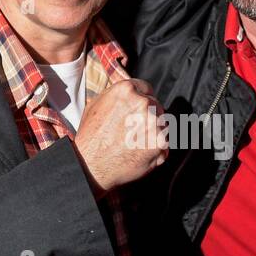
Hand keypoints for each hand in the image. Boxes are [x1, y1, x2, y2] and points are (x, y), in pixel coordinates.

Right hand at [73, 79, 168, 196]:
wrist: (91, 165)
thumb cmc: (91, 137)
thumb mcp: (97, 104)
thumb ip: (117, 95)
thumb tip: (130, 93)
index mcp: (127, 90)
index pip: (146, 89)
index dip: (142, 100)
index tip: (138, 111)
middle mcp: (143, 103)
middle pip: (156, 106)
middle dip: (148, 117)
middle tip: (132, 131)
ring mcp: (154, 123)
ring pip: (162, 124)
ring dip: (153, 133)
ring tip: (132, 143)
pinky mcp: (160, 142)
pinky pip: (165, 144)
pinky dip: (156, 150)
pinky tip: (138, 152)